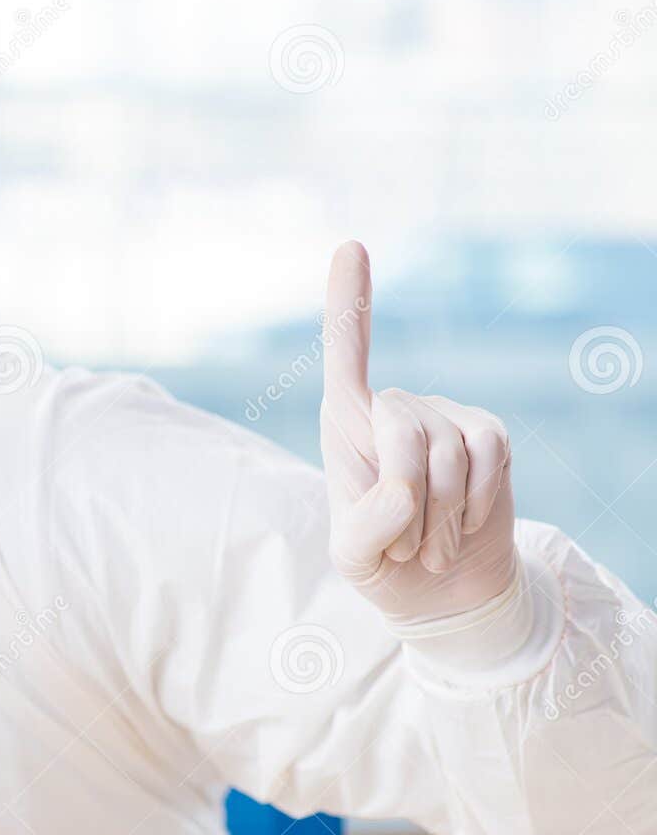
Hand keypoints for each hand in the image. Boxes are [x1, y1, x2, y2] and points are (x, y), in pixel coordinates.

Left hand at [320, 241, 517, 622]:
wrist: (441, 588)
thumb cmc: (384, 562)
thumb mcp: (354, 556)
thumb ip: (365, 526)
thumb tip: (406, 487)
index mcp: (345, 423)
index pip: (344, 353)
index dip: (348, 302)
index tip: (351, 246)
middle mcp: (393, 407)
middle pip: (401, 431)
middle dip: (405, 500)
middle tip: (403, 544)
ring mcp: (443, 417)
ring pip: (447, 453)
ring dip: (439, 515)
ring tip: (426, 541)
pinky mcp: (487, 434)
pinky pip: (489, 456)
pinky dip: (476, 501)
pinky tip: (462, 523)